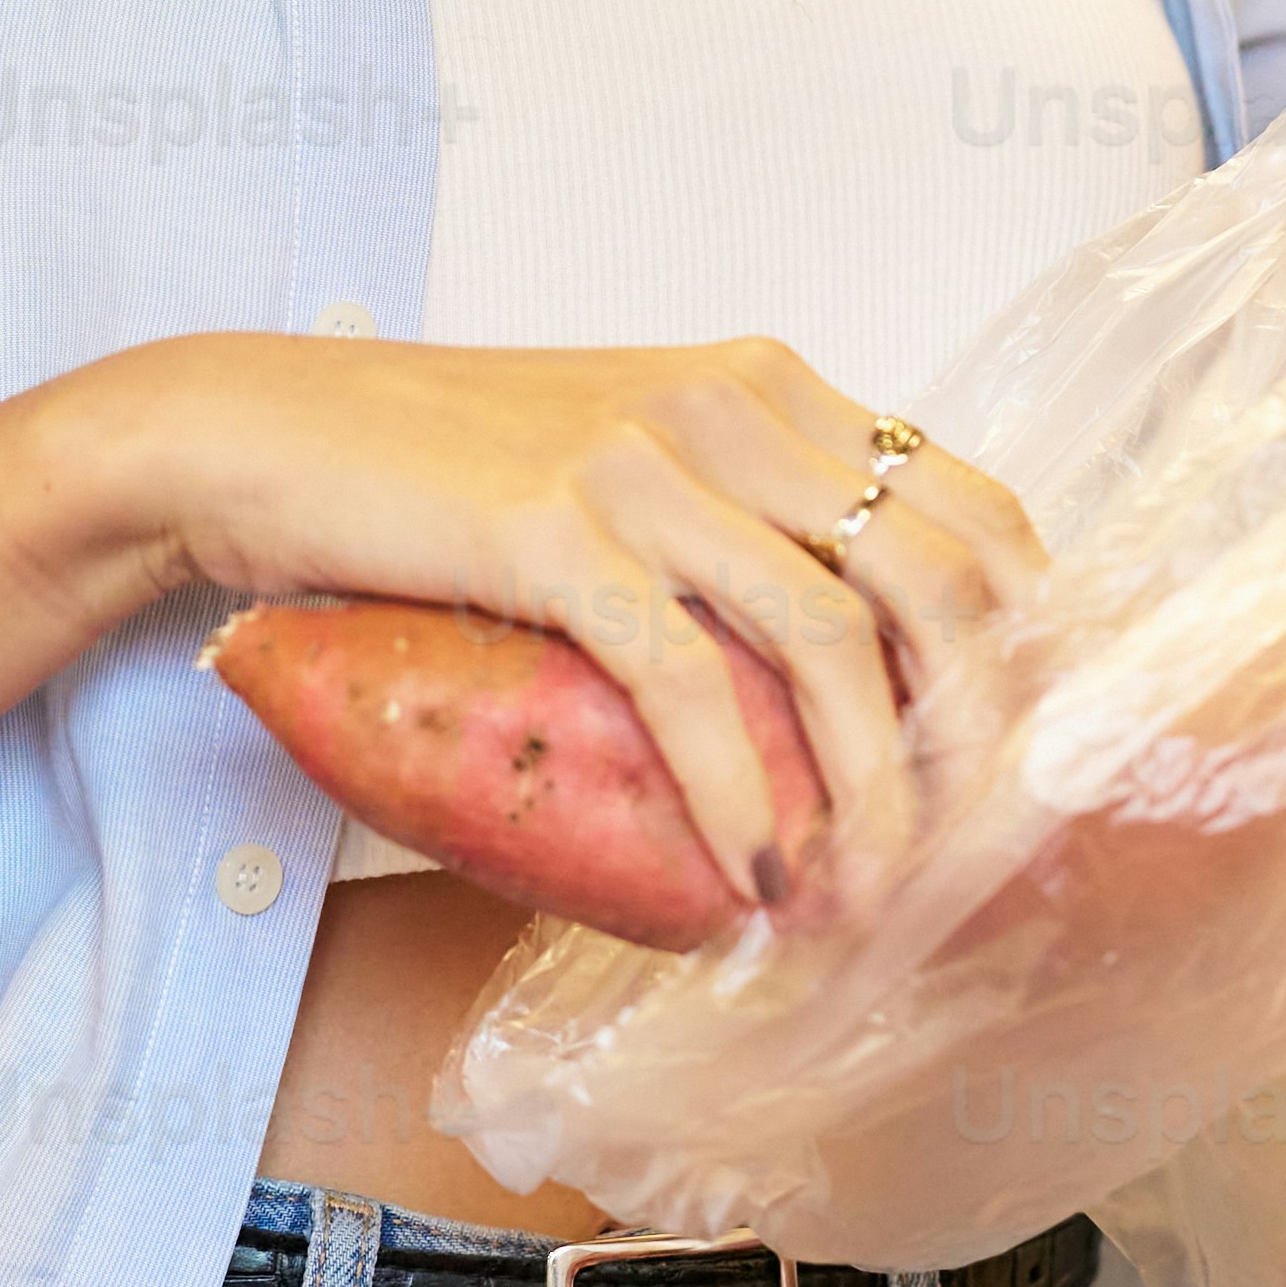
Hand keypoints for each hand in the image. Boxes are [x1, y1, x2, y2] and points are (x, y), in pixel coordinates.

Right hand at [131, 332, 1048, 919]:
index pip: (968, 507)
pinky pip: (685, 683)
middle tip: (971, 865)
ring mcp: (643, 460)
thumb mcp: (620, 461)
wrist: (257, 434)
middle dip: (981, 741)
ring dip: (876, 797)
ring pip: (833, 641)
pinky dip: (743, 796)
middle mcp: (728, 403)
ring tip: (870, 903)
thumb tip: (827, 683)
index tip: (1028, 768)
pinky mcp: (554, 529)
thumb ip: (727, 523)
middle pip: (936, 579)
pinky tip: (759, 880)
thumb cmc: (432, 470)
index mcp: (765, 384)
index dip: (1028, 646)